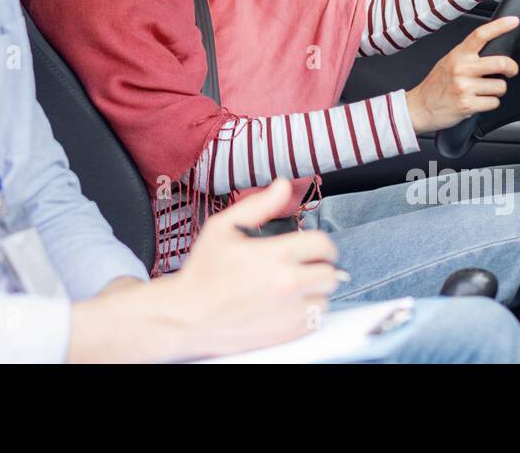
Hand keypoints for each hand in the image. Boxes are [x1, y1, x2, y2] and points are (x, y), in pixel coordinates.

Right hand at [168, 179, 341, 357]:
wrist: (188, 315)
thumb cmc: (203, 271)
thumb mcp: (223, 228)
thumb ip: (259, 205)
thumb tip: (283, 186)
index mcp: (277, 254)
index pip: (324, 244)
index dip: (320, 244)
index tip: (312, 247)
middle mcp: (289, 283)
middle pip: (330, 273)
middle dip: (319, 266)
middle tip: (303, 266)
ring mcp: (291, 311)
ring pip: (325, 297)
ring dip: (314, 291)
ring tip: (293, 286)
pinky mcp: (288, 332)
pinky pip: (315, 319)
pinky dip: (306, 312)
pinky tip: (286, 304)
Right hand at [406, 16, 519, 132]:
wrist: (420, 107)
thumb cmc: (436, 85)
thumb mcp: (448, 62)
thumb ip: (467, 55)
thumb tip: (492, 50)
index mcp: (458, 55)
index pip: (480, 35)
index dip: (499, 27)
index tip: (513, 21)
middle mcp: (461, 69)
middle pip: (500, 62)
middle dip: (512, 68)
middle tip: (510, 71)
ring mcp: (464, 87)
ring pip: (500, 86)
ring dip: (497, 91)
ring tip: (482, 91)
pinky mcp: (467, 104)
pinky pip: (494, 103)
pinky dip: (489, 104)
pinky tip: (477, 102)